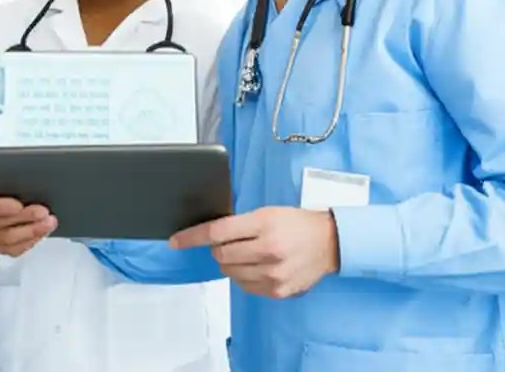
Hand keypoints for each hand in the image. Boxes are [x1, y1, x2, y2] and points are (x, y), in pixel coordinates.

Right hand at [0, 178, 56, 256]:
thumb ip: (4, 179)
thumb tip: (25, 180)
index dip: (1, 207)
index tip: (19, 205)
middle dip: (23, 219)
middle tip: (43, 212)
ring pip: (6, 240)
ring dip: (30, 232)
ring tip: (48, 222)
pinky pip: (12, 250)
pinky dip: (29, 241)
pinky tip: (40, 233)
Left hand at [170, 207, 339, 298]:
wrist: (329, 243)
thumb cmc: (296, 224)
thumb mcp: (266, 212)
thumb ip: (238, 224)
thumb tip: (207, 236)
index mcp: (264, 225)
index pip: (217, 232)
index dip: (192, 237)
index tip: (175, 241)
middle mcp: (268, 251)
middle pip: (220, 255)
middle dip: (219, 248)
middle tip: (234, 242)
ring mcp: (273, 275)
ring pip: (229, 272)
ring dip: (231, 262)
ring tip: (249, 253)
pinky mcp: (277, 291)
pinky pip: (243, 286)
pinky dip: (243, 275)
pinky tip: (257, 266)